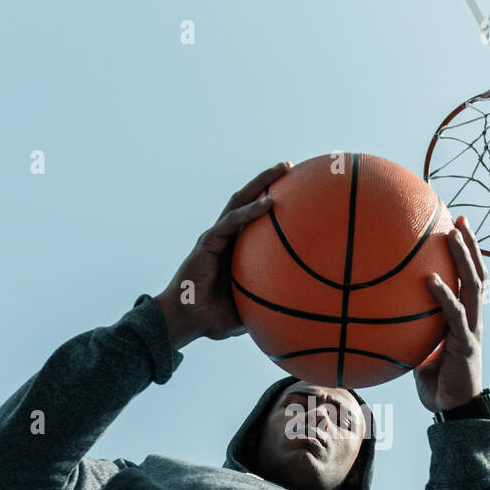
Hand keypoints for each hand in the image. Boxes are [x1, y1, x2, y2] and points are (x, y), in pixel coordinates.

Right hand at [154, 161, 291, 347]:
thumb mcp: (251, 309)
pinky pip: (233, 221)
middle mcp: (226, 237)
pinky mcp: (208, 240)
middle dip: (268, 181)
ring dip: (261, 182)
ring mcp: (216, 236)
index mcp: (236, 249)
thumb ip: (270, 301)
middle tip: (290, 168)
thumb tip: (302, 310)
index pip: (255, 220)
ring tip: (283, 168)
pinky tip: (270, 203)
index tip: (296, 194)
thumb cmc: (215, 318)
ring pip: (240, 200)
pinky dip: (251, 210)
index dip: (271, 204)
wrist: (187, 321)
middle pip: (248, 200)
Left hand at [414, 215, 487, 413]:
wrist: (453, 411)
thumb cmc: (435, 383)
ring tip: (452, 234)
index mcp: (465, 318)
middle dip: (470, 245)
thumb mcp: (419, 352)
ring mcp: (472, 328)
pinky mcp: (465, 343)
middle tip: (459, 219)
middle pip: (478, 273)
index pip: (470, 279)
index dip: (466, 254)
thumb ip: (409, 332)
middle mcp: (473, 318)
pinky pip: (454, 313)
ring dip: (464, 257)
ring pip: (473, 285)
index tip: (454, 227)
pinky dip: (443, 294)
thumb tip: (381, 316)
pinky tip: (431, 279)